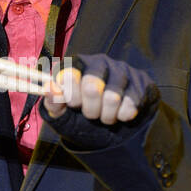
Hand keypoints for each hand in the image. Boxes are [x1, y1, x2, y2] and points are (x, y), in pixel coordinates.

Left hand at [40, 53, 160, 146]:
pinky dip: (123, 117)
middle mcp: (100, 62)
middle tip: (91, 115)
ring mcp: (122, 70)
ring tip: (106, 117)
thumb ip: (53, 102)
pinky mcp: (141, 82)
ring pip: (112, 98)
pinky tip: (121, 114)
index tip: (75, 106)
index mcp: (77, 64)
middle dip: (90, 110)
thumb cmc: (83, 117)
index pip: (69, 75)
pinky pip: (131, 104)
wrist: (115, 129)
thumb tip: (49, 87)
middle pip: (91, 87)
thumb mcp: (63, 114)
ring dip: (107, 116)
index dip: (71, 96)